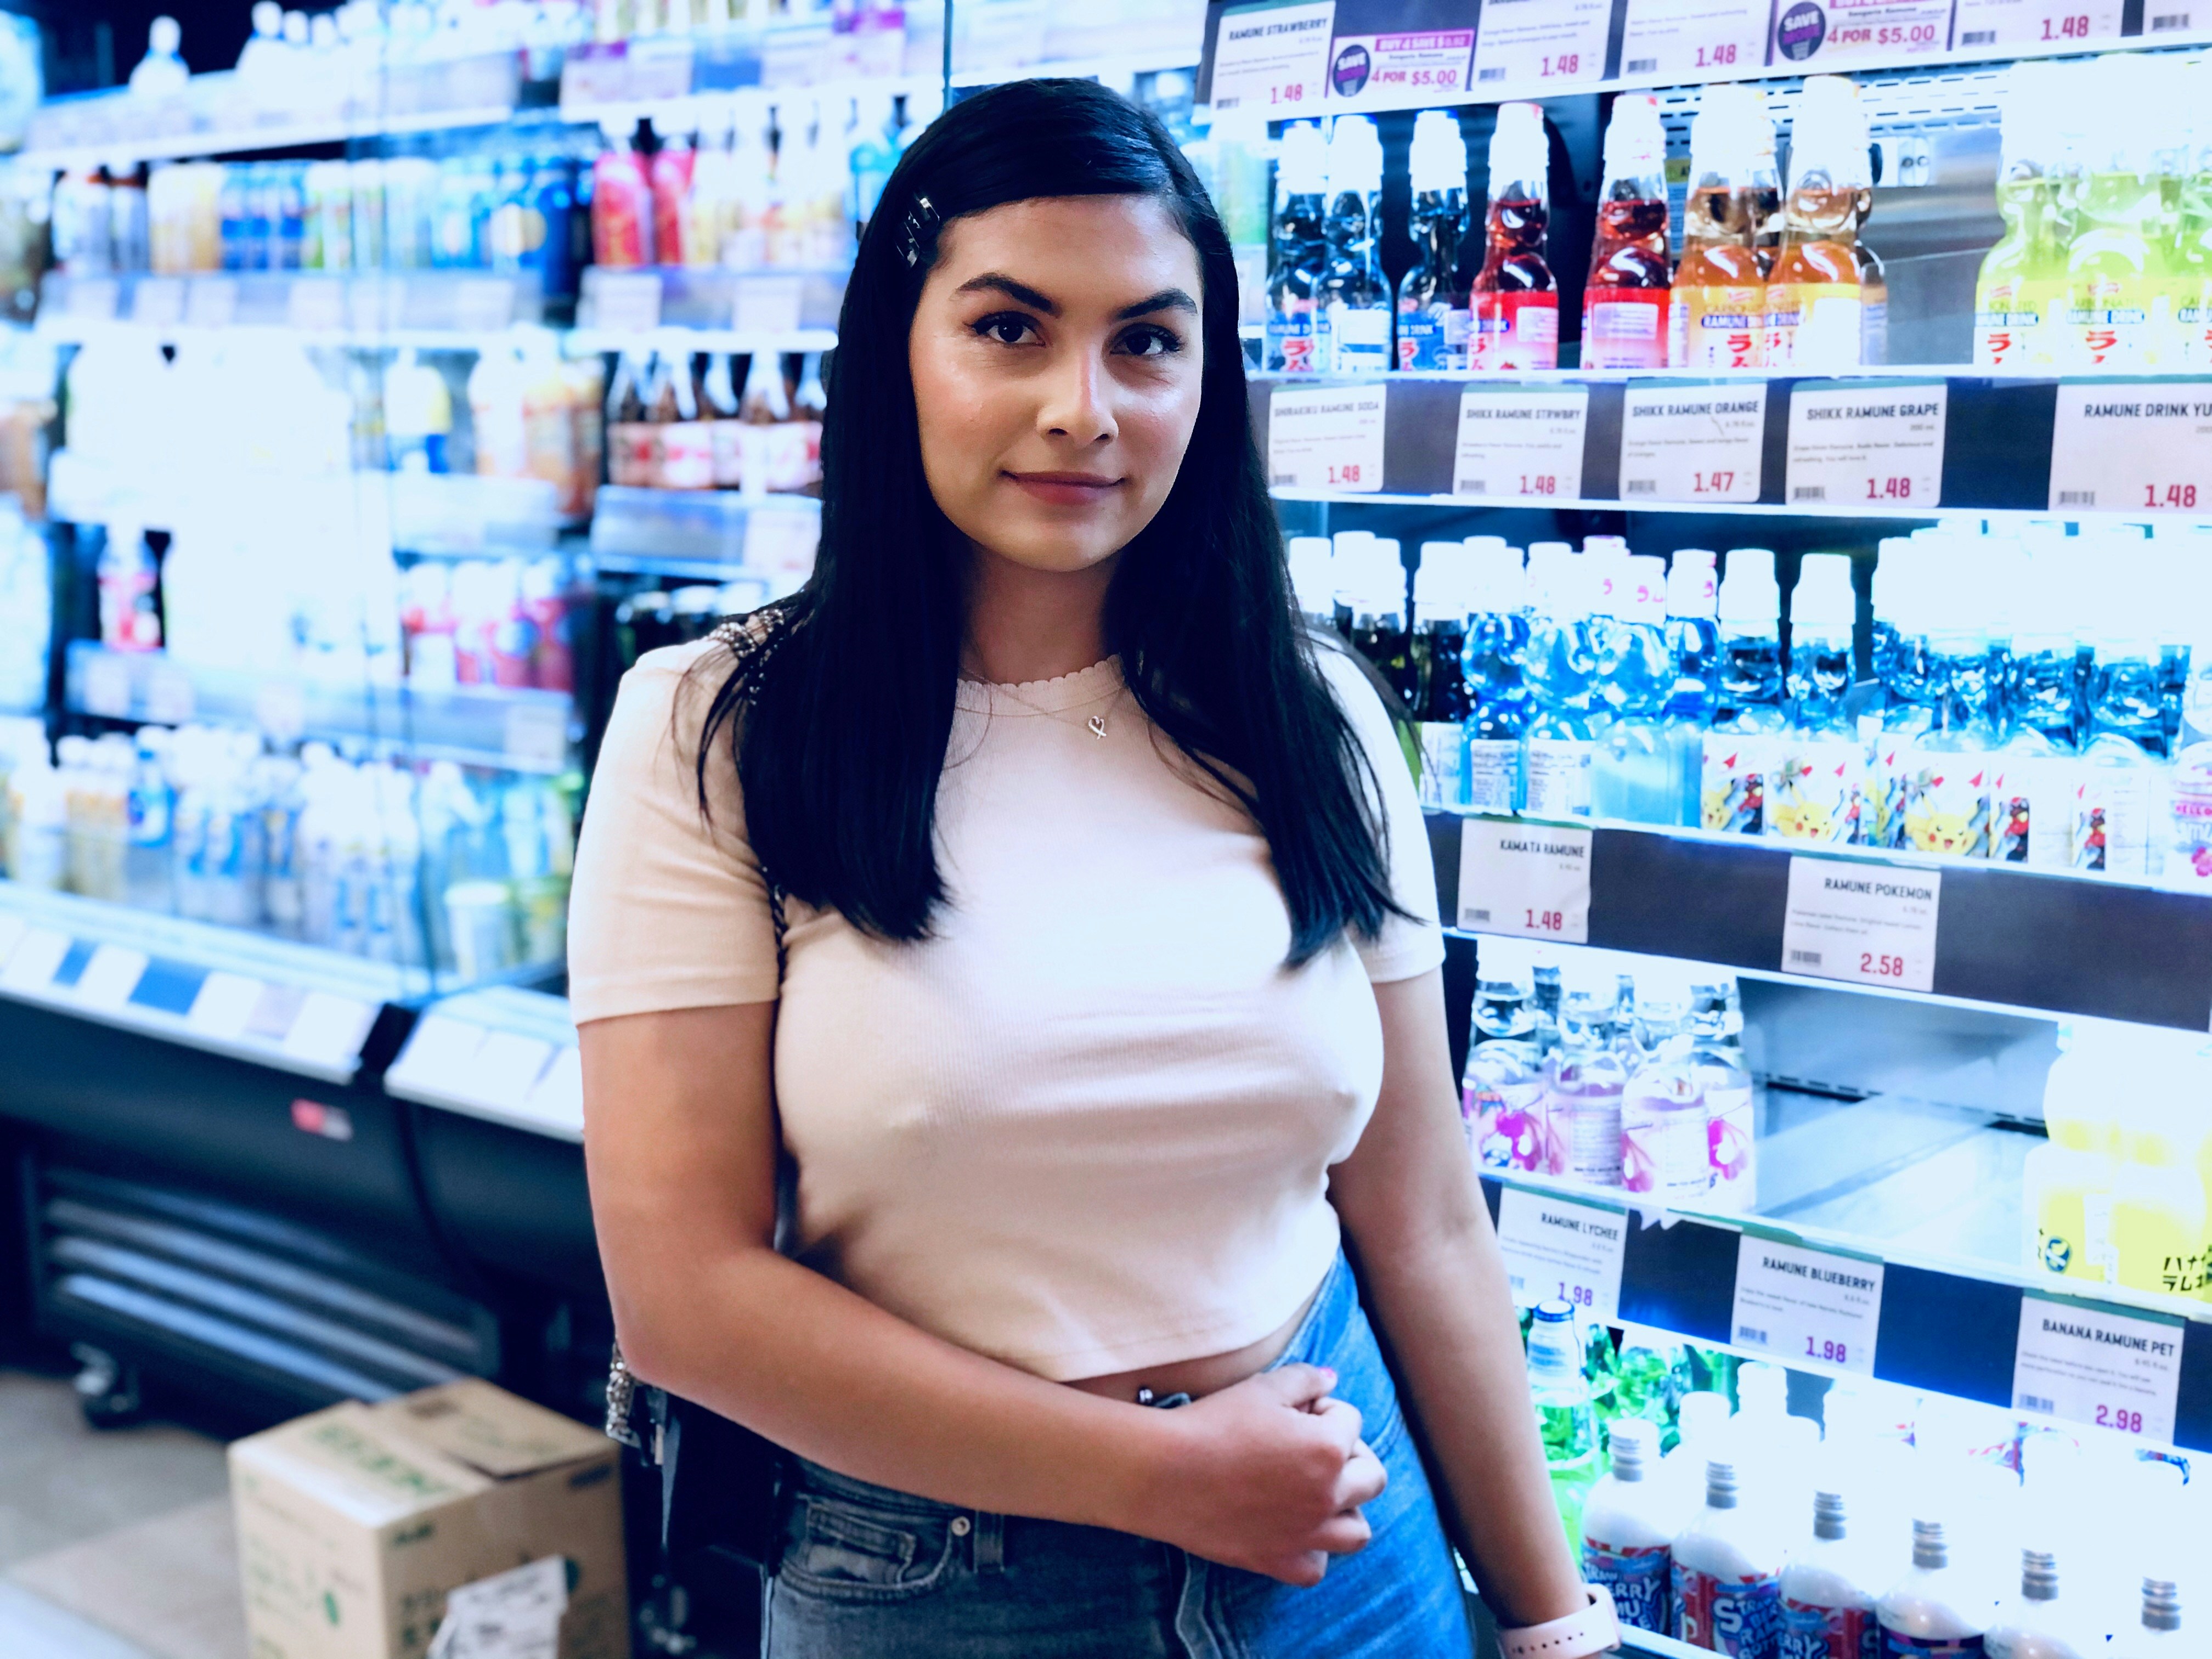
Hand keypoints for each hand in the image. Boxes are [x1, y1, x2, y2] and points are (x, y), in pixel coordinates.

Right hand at [1131, 1363, 1387, 1585]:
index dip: (1322, 1407)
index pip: (1351, 1420)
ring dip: (1345, 1508)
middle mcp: (1327, 1496)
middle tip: (1311, 1445)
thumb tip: (1332, 1379)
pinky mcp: (1278, 1561)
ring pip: (1357, 1531)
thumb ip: (1306, 1379)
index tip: (1293, 1409)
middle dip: (1349, 1453)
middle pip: (1371, 1476)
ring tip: (1314, 1490)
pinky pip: (1317, 1566)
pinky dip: (1313, 1549)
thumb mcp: (1262, 1387)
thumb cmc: (1212, 1423)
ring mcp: (1306, 1535)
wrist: (1164, 1473)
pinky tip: (1291, 1527)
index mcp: (1328, 1449)